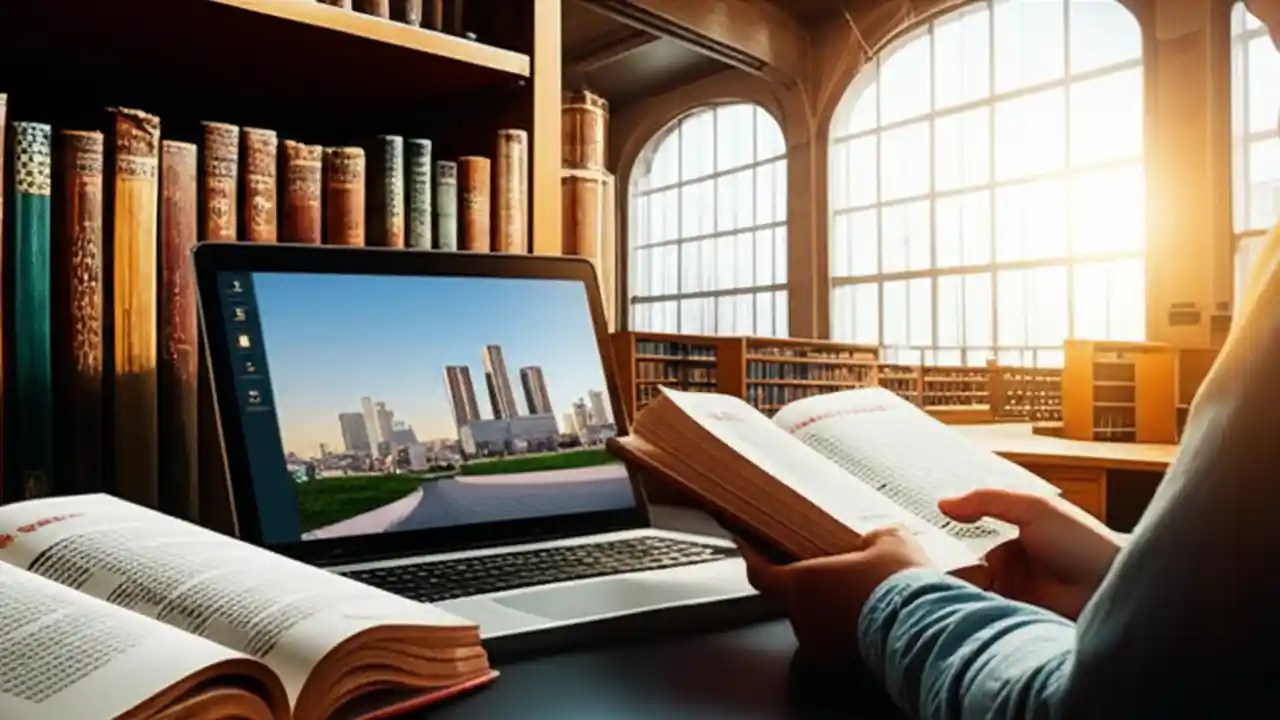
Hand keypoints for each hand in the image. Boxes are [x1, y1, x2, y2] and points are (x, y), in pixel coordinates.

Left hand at [738, 527, 930, 663]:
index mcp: (802, 585)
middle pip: (795, 597)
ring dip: (832, 607)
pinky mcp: (843, 663)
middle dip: (813, 584)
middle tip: (838, 571)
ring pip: (818, 620)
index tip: (748, 547)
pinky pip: (837, 639)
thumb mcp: (888, 540)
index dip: (752, 557)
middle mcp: (804, 619)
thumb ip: (869, 538)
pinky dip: (848, 627)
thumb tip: (872, 542)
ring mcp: (822, 644)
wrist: (928, 628)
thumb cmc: (902, 587)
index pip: (760, 574)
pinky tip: (873, 616)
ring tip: (864, 594)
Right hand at [939, 489, 1121, 618]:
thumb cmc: (1082, 542)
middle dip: (948, 570)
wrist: (1113, 586)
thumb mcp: (1032, 508)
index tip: (923, 541)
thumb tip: (943, 503)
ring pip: (972, 593)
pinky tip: (959, 605)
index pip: (969, 539)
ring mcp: (1013, 595)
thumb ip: (986, 501)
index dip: (948, 540)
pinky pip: (986, 615)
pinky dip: (973, 611)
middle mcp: (1010, 568)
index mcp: (1012, 539)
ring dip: (958, 591)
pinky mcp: (1017, 619)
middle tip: (924, 569)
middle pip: (966, 569)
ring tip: (938, 587)